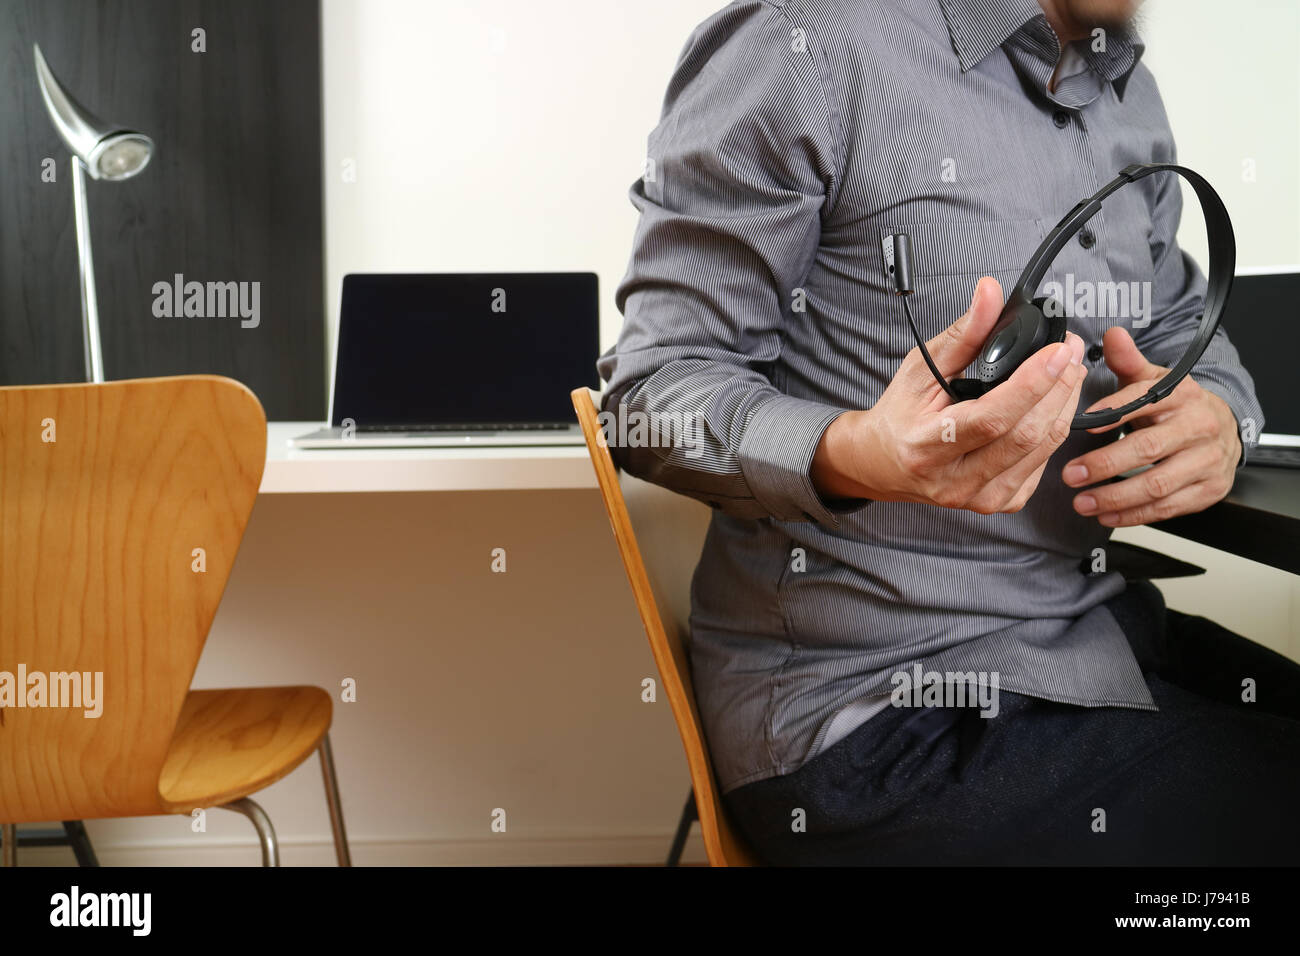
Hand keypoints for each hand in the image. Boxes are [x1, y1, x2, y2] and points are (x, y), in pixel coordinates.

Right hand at [813, 277, 1086, 513]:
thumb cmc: (901, 414)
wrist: (883, 464)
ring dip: (1065, 405)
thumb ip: (962, 333)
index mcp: (927, 446)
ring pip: (1043, 449)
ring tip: (1069, 370)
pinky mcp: (999, 503)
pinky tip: (1052, 406)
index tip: (1058, 351)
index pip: (991, 418)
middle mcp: (954, 480)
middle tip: (1070, 352)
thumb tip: (990, 293)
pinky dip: (1053, 430)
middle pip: (1027, 435)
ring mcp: (979, 497)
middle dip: (1059, 388)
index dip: (1031, 384)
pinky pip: (1042, 465)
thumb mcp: (921, 368)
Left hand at [1062, 326, 1240, 527]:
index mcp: (1182, 396)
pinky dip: (1134, 515)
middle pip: (1147, 450)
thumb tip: (1112, 335)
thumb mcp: (1155, 379)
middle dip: (1104, 465)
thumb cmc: (1177, 406)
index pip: (1143, 403)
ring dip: (1114, 497)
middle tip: (1070, 475)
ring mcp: (1206, 461)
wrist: (1224, 429)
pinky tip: (1106, 515)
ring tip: (1081, 501)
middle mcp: (1198, 428)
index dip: (1112, 414)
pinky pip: (1168, 508)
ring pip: (1157, 484)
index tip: (1083, 426)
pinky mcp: (1208, 489)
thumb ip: (1128, 362)